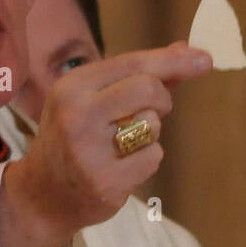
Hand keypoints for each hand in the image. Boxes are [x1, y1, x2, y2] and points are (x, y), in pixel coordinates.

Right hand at [0, 42, 211, 246]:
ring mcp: (90, 151)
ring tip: (120, 145)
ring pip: (152, 126)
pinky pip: (152, 157)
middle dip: (161, 100)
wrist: (41, 196)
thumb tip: (187, 50)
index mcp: (72, 87)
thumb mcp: (91, 99)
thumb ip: (136, 75)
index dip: (173, 61)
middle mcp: (77, 115)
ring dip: (149, 134)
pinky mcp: (106, 181)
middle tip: (151, 112)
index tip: (204, 60)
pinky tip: (121, 167)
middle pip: (148, 89)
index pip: (134, 63)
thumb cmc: (73, 139)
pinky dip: (146, 161)